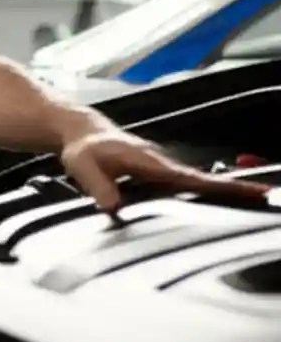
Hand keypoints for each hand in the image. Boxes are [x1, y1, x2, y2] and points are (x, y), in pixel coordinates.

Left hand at [60, 127, 270, 212]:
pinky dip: (202, 190)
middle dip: (233, 190)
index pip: (192, 178)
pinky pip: (182, 183)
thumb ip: (99, 188)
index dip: (221, 186)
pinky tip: (214, 201)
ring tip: (250, 201)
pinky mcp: (155, 172)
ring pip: (195, 182)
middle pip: (203, 180)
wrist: (79, 131)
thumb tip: (114, 210)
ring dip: (220, 191)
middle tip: (263, 197)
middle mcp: (161, 162)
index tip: (252, 190)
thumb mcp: (84, 167)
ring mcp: (160, 166)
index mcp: (150, 161)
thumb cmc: (83, 148)